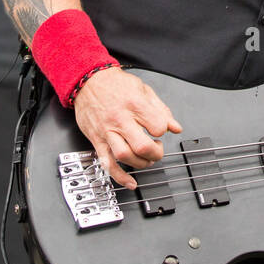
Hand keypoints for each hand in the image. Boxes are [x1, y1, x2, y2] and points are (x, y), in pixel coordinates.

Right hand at [72, 68, 181, 188]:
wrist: (87, 81)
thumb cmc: (115, 84)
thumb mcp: (144, 90)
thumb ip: (161, 110)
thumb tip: (175, 127)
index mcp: (134, 105)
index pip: (157, 127)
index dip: (163, 131)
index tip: (161, 129)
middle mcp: (120, 120)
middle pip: (142, 145)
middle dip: (155, 153)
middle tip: (157, 149)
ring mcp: (107, 131)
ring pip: (124, 156)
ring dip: (140, 163)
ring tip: (146, 160)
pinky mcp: (97, 140)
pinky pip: (106, 162)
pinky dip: (119, 176)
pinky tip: (130, 182)